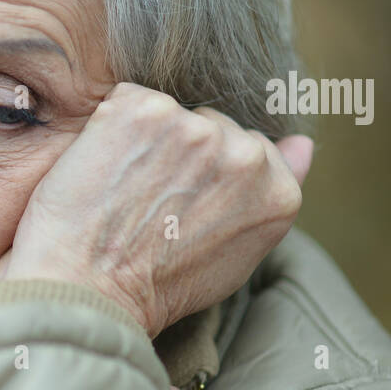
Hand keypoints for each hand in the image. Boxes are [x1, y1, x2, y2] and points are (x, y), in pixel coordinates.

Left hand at [0, 83, 312, 338]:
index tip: (180, 206)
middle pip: (213, 128)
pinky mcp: (141, 109)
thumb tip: (302, 144)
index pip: (248, 151)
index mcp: (278, 190)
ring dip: (146, 139)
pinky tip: (103, 169)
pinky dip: (111, 125)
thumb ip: (272, 193)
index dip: (205, 177)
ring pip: (171, 113)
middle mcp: (244, 154)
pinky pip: (128, 100)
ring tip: (123, 189)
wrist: (88, 289)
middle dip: (182, 154)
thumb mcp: (234, 254)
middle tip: (148, 203)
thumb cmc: (154, 285)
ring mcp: (192, 128)